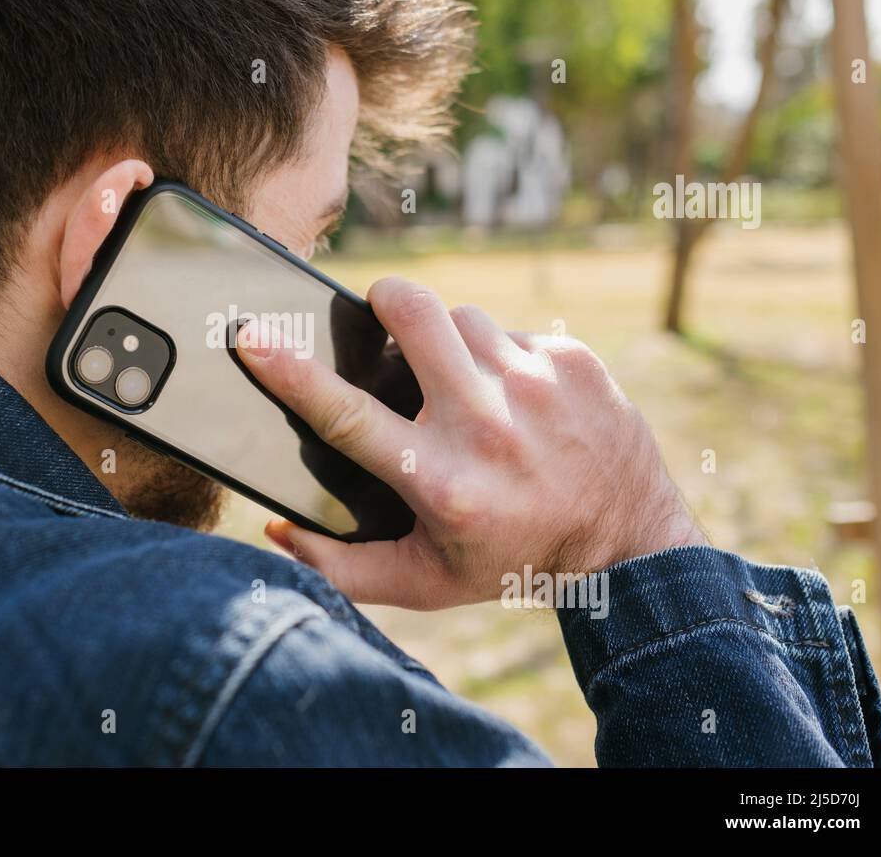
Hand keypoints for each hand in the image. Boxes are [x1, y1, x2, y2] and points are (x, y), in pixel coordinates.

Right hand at [236, 276, 705, 609]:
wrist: (628, 544)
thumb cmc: (511, 561)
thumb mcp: (424, 582)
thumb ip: (341, 567)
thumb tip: (275, 530)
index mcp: (439, 480)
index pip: (347, 414)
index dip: (290, 371)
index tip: (252, 334)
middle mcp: (486, 426)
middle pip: (412, 317)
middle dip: (383, 300)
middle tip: (378, 313)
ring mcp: (535, 386)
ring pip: (460, 317)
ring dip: (448, 342)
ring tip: (464, 386)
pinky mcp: (573, 360)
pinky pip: (511, 331)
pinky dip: (501, 357)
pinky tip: (517, 399)